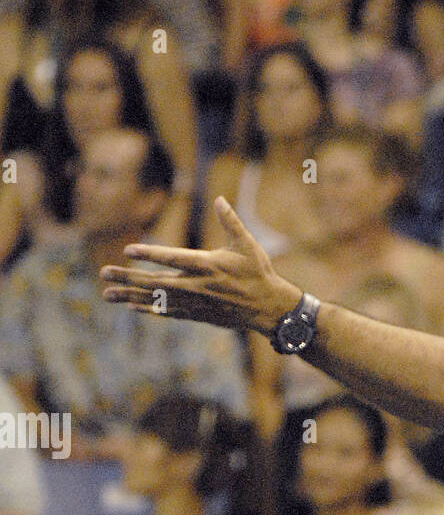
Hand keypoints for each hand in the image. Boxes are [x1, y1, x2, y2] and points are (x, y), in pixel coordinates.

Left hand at [99, 197, 302, 335]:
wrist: (268, 308)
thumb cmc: (258, 273)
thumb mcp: (247, 245)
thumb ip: (231, 221)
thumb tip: (220, 199)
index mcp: (208, 265)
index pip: (173, 258)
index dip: (150, 254)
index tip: (128, 250)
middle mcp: (198, 285)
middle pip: (156, 281)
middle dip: (127, 277)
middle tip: (104, 273)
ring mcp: (195, 302)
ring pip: (157, 299)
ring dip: (130, 296)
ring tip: (107, 294)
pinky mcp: (198, 314)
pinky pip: (168, 312)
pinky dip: (149, 308)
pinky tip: (131, 306)